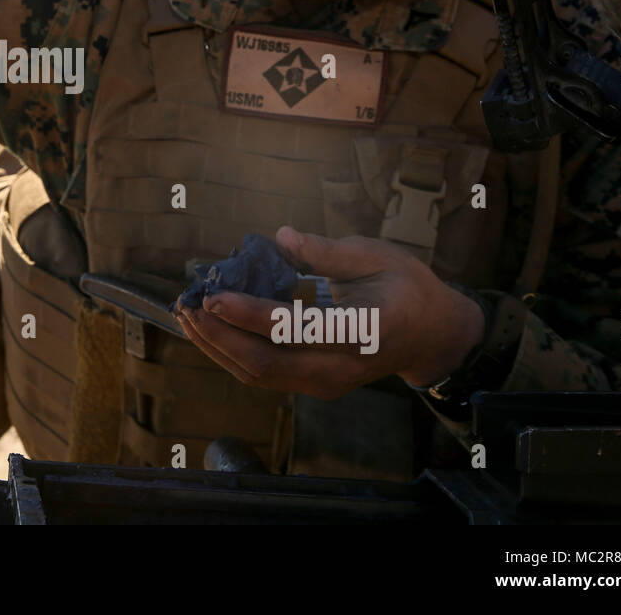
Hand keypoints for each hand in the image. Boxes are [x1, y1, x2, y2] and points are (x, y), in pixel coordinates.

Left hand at [174, 226, 485, 399]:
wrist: (433, 336)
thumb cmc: (406, 287)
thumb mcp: (377, 256)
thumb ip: (328, 252)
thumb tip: (282, 236)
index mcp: (366, 329)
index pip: (296, 329)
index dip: (250, 315)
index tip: (215, 296)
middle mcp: (343, 366)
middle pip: (268, 363)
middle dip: (220, 337)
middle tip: (187, 305)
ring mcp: (328, 383)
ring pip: (260, 375)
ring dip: (218, 347)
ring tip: (186, 315)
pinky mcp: (315, 385)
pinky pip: (265, 374)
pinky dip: (231, 353)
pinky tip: (209, 329)